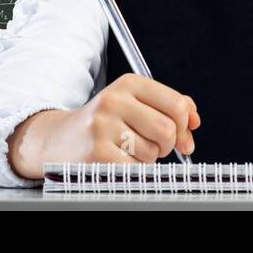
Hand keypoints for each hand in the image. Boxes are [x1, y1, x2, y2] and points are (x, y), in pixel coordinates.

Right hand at [50, 73, 199, 162]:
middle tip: (155, 145)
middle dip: (168, 144)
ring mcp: (103, 127)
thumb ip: (168, 107)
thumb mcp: (134, 103)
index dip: (185, 124)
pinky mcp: (96, 153)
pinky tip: (119, 160)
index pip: (176, 104)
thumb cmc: (104, 123)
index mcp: (128, 83)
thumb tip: (194, 121)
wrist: (59, 140)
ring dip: (148, 158)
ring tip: (128, 150)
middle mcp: (114, 100)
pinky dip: (134, 169)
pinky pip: (135, 168)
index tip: (183, 133)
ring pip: (152, 151)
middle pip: (167, 129)